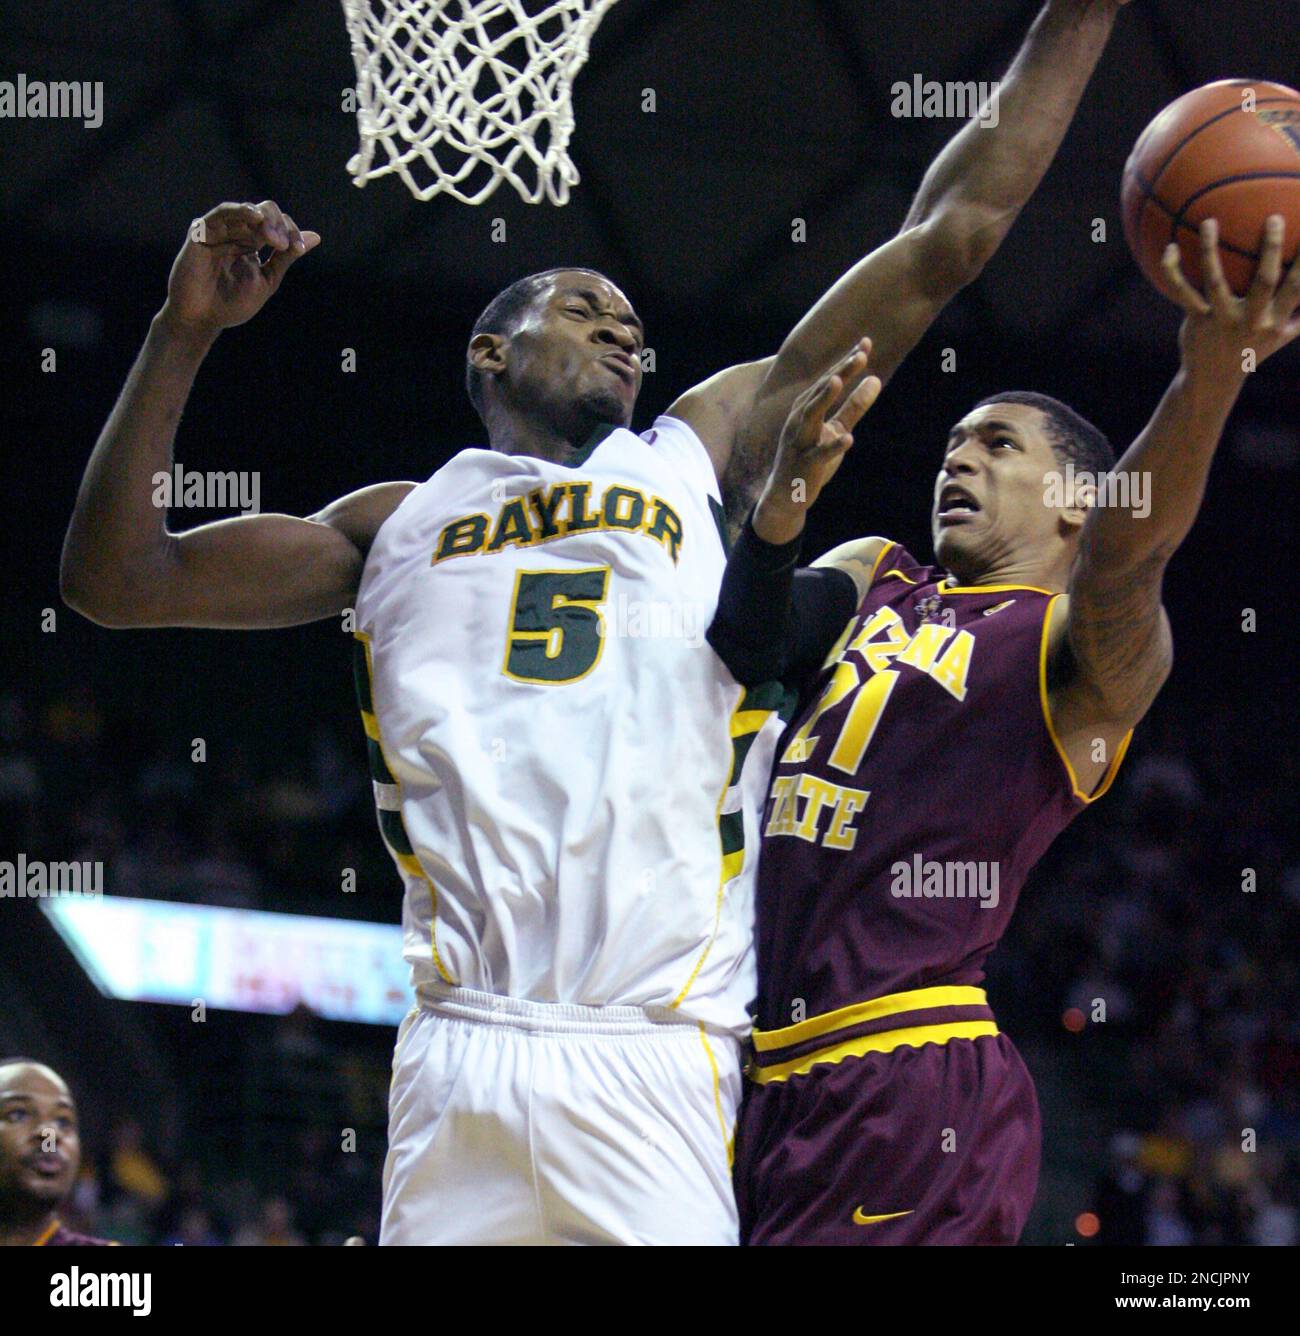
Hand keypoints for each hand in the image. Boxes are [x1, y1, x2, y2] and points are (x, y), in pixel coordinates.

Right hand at [159, 200, 319, 339]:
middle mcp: (237, 233)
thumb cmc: (232, 304)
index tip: (299, 248)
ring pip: (247, 210)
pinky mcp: (202, 232)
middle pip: (265, 212)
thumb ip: (286, 257)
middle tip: (283, 246)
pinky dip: (240, 211)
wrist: (202, 319)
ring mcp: (220, 231)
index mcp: (253, 243)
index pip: (277, 225)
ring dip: (265, 220)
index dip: (291, 232)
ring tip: (275, 239)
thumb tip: (316, 236)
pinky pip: (222, 213)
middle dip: (280, 226)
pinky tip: (255, 216)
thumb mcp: (267, 279)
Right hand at [753, 339, 880, 544]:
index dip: (846, 363)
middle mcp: (799, 421)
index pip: (828, 380)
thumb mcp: (836, 429)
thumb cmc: (810, 459)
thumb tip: (875, 379)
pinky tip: (848, 439)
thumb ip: (854, 406)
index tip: (865, 343)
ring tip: (838, 381)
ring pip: (811, 417)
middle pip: (820, 392)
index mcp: (807, 410)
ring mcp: (799, 443)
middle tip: (859, 354)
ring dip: (823, 399)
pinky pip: (819, 455)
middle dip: (839, 373)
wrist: (785, 496)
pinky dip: (832, 446)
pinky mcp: (804, 466)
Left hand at [1163, 216, 1299, 384]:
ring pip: (1216, 281)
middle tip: (1274, 218)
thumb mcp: (1283, 335)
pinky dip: (1173, 271)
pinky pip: (1182, 292)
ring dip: (1211, 250)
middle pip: (1265, 281)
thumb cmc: (1252, 349)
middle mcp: (1251, 320)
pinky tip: (1170, 249)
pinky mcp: (1197, 320)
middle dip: (1271, 251)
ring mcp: (1221, 320)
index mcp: (1276, 320)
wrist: (1213, 380)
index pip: (1299, 287)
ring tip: (1210, 222)